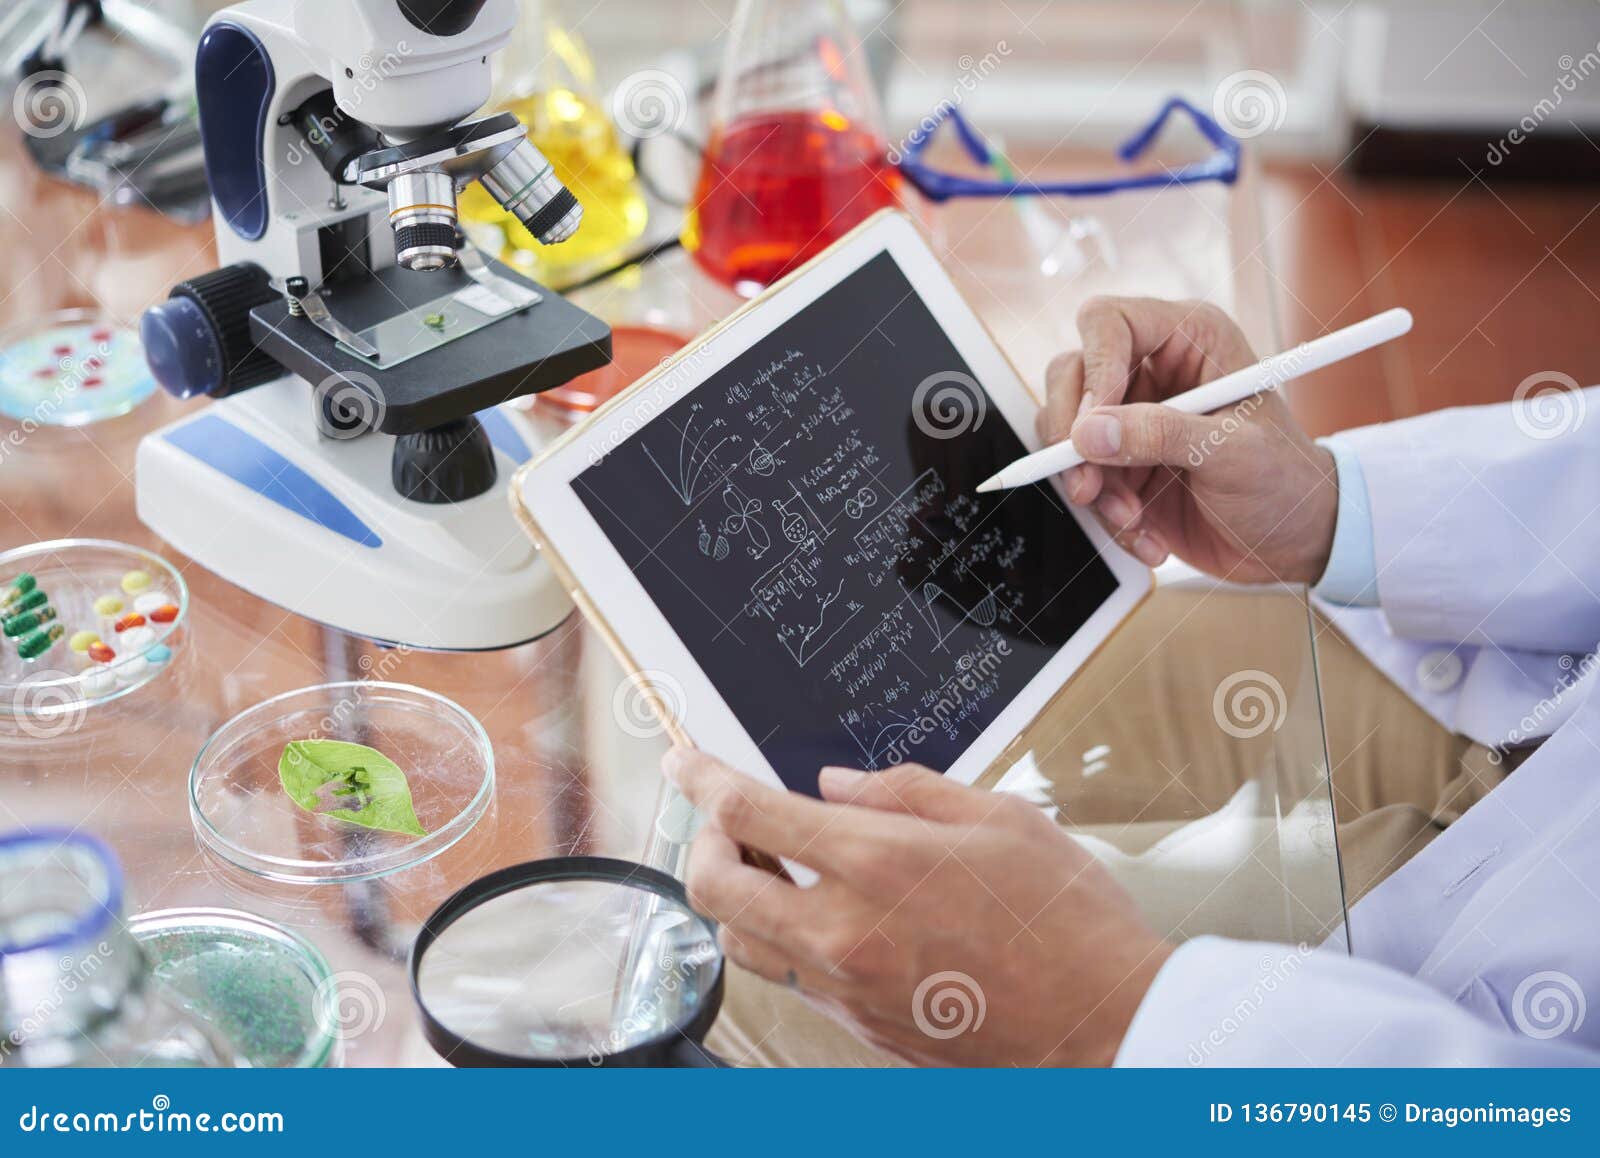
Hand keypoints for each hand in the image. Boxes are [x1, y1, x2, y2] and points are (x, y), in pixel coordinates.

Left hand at [663, 748, 1171, 1066]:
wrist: (1105, 1025)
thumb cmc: (1067, 922)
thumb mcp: (998, 817)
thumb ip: (904, 790)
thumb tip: (835, 785)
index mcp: (876, 863)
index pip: (746, 814)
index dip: (700, 779)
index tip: (684, 761)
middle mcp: (844, 931)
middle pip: (715, 886)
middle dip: (702, 842)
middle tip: (727, 818)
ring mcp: (846, 987)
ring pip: (739, 940)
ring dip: (736, 896)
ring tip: (770, 866)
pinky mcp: (859, 1026)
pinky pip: (788, 977)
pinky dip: (778, 937)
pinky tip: (818, 913)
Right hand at [1042, 296, 1339, 584]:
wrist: (1293, 542)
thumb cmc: (1284, 483)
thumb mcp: (1232, 453)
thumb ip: (1160, 435)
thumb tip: (1088, 433)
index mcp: (1190, 340)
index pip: (1110, 322)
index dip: (1094, 367)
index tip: (1095, 426)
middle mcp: (1153, 371)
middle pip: (1071, 374)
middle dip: (1072, 437)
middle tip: (1087, 484)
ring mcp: (1132, 419)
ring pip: (1067, 432)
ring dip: (1092, 484)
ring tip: (1134, 518)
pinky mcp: (1121, 463)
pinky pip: (1081, 478)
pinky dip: (1104, 515)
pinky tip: (1147, 535)